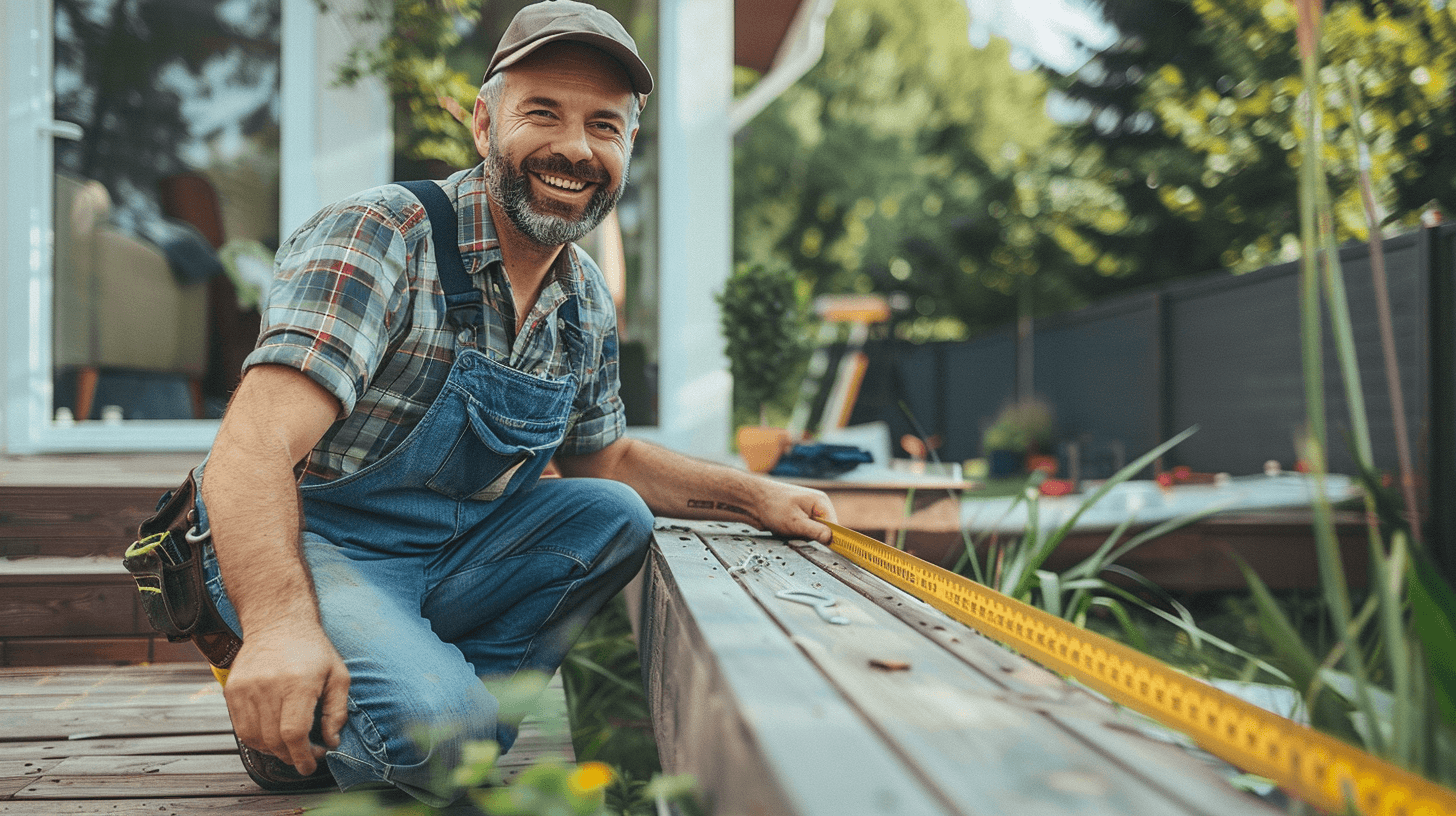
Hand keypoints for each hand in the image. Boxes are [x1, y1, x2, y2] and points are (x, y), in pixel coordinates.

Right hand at [223, 622, 348, 775]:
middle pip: (274, 740)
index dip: (302, 756)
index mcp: (298, 683)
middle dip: (291, 756)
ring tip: (290, 745)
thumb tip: (331, 741)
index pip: (293, 733)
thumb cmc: (313, 650)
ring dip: (273, 750)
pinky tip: (272, 735)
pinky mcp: (232, 690)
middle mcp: (268, 686)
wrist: (277, 622)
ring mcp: (246, 688)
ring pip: (255, 739)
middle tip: (306, 754)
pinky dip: (257, 739)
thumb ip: (338, 711)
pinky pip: (241, 728)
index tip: (311, 763)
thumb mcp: (338, 675)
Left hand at [754, 482, 836, 543]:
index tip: (823, 547)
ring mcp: (807, 512)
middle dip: (810, 537)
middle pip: (823, 531)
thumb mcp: (795, 522)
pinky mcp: (798, 518)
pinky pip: (801, 532)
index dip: (829, 538)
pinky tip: (783, 530)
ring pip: (811, 534)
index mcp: (821, 502)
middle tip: (795, 533)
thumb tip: (831, 538)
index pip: (835, 526)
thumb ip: (815, 531)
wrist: (751, 500)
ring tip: (787, 530)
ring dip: (800, 537)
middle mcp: (816, 506)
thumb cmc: (772, 505)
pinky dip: (793, 535)